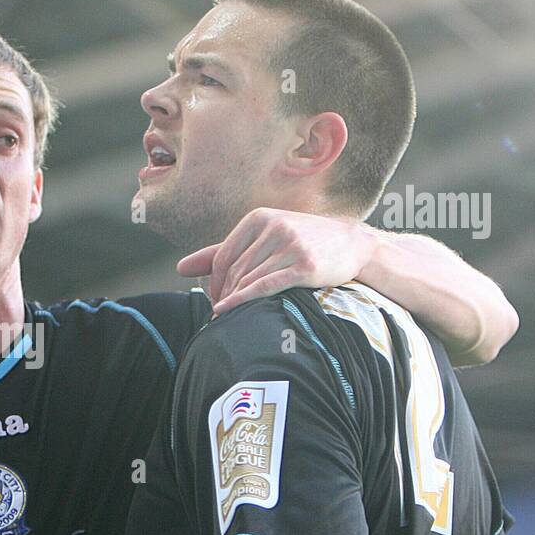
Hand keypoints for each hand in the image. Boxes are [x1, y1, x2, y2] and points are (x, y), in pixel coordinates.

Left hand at [177, 207, 376, 314]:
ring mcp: (290, 245)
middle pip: (233, 269)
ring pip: (248, 279)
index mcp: (260, 218)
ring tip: (228, 315)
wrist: (354, 245)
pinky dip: (243, 299)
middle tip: (220, 311)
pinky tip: (228, 309)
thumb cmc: (304, 242)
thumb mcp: (263, 239)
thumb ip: (221, 252)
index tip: (212, 298)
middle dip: (222, 293)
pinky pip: (265, 286)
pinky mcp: (304, 265)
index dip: (211, 280)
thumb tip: (179, 268)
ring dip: (233, 300)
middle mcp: (274, 228)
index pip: (222, 255)